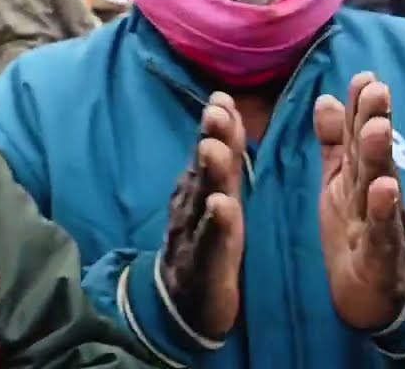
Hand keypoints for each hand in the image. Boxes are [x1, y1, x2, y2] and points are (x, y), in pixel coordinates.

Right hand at [158, 91, 246, 338]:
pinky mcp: (202, 267)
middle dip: (211, 139)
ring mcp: (193, 236)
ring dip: (209, 174)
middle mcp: (192, 208)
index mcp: (200, 193)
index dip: (220, 129)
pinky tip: (222, 207)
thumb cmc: (203, 248)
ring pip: (202, 201)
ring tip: (215, 149)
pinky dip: (215, 224)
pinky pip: (209, 243)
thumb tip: (225, 116)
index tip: (223, 98)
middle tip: (216, 110)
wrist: (179, 306)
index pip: (213, 155)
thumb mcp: (214, 203)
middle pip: (204, 170)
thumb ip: (221, 165)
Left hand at [316, 72, 404, 330]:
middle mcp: (375, 194)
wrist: (373, 294)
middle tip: (376, 89)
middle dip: (374, 120)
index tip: (363, 76)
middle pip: (372, 154)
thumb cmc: (357, 230)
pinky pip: (381, 232)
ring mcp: (381, 223)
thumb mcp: (339, 182)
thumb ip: (333, 143)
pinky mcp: (380, 255)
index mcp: (358, 176)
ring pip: (380, 187)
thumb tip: (325, 98)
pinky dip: (383, 211)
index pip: (357, 137)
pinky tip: (384, 189)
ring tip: (377, 128)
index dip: (359, 108)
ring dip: (379, 156)